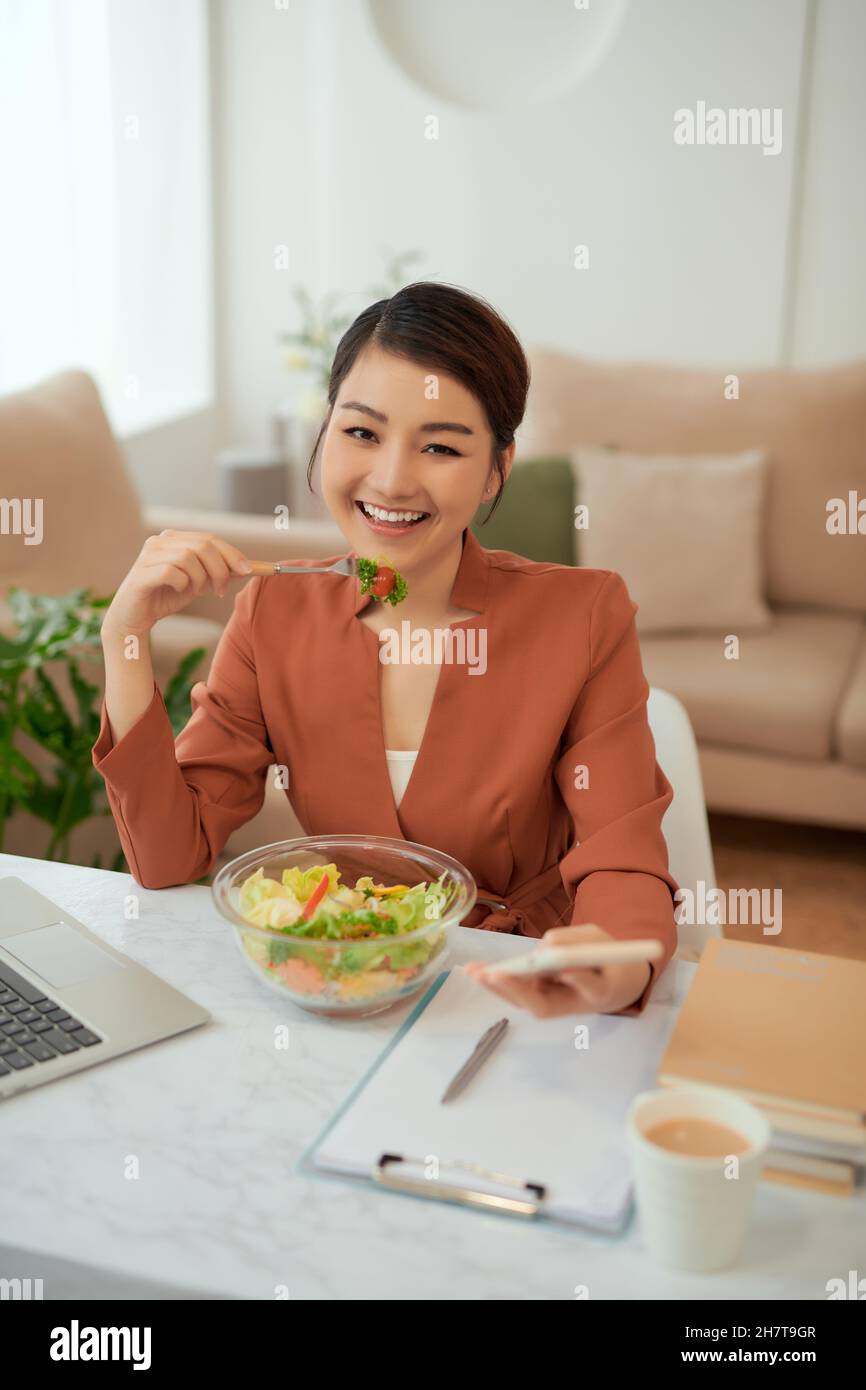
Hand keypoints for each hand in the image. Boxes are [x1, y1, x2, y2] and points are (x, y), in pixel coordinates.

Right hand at [103, 529, 251, 636]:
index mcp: (173, 539)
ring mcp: (148, 555)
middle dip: (219, 569)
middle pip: (202, 545)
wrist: (135, 617)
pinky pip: (171, 572)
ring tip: (197, 592)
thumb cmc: (166, 597)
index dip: (231, 553)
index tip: (248, 570)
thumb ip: (218, 572)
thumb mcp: (198, 583)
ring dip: (200, 579)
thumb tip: (247, 567)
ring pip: (187, 557)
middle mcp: (159, 541)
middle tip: (221, 589)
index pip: (209, 538)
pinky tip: (180, 591)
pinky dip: (182, 584)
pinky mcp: (141, 573)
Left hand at [462, 923, 652, 1018]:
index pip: (590, 987)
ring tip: (474, 972)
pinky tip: (476, 971)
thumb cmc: (607, 959)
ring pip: (525, 1001)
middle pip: (544, 1004)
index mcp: (600, 990)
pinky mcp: (540, 997)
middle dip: (517, 989)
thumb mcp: (598, 940)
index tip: (566, 970)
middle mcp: (573, 1004)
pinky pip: (518, 993)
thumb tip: (544, 945)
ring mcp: (554, 1003)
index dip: (578, 979)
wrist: (612, 983)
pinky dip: (497, 982)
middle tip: (495, 975)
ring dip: (498, 987)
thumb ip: (576, 940)